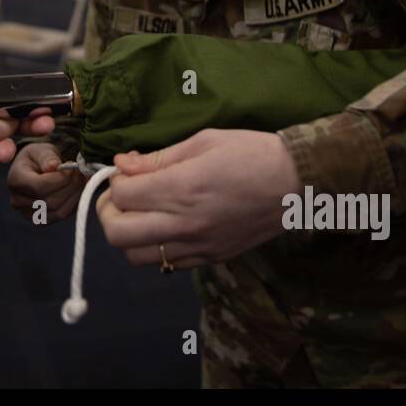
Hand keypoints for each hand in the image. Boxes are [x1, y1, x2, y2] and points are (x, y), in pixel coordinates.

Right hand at [7, 142, 84, 221]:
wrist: (32, 169)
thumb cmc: (37, 157)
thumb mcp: (41, 150)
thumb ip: (47, 156)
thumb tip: (54, 166)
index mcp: (15, 180)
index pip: (39, 187)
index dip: (60, 179)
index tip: (73, 168)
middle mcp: (18, 201)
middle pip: (50, 201)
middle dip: (71, 186)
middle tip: (81, 172)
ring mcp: (28, 214)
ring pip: (58, 212)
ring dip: (75, 195)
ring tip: (82, 180)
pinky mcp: (40, 220)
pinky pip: (61, 216)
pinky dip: (74, 203)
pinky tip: (78, 190)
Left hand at [96, 129, 301, 269]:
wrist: (297, 183)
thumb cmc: (250, 152)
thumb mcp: (203, 141)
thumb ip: (158, 157)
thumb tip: (121, 164)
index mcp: (182, 188)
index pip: (121, 195)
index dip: (115, 182)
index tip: (126, 172)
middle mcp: (185, 223)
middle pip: (117, 234)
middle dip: (108, 212)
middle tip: (122, 196)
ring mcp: (198, 246)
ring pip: (136, 257)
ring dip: (128, 235)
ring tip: (141, 213)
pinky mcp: (211, 259)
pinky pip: (166, 264)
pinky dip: (154, 248)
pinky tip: (165, 227)